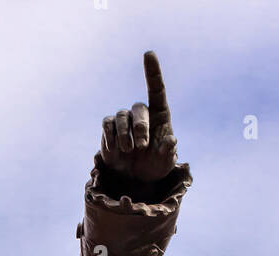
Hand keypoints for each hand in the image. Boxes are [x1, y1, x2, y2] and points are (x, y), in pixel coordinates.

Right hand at [99, 51, 177, 184]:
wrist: (136, 178)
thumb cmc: (155, 165)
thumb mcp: (166, 162)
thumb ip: (169, 151)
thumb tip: (171, 140)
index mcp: (159, 115)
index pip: (156, 90)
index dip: (152, 72)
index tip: (148, 54)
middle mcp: (141, 114)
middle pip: (138, 108)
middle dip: (140, 127)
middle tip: (142, 147)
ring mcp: (124, 120)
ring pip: (121, 116)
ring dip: (125, 135)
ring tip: (129, 151)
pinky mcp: (110, 128)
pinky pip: (108, 125)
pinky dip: (111, 137)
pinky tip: (116, 151)